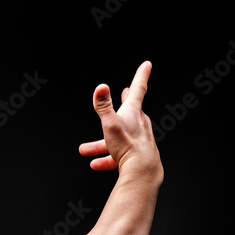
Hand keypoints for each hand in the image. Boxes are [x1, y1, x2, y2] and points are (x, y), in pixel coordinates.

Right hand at [78, 60, 161, 175]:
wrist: (142, 170)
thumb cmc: (128, 144)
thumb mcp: (110, 123)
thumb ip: (104, 106)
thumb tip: (101, 87)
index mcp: (133, 112)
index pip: (138, 89)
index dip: (141, 75)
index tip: (147, 64)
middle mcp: (138, 123)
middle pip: (130, 110)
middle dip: (124, 102)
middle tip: (124, 93)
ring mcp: (138, 138)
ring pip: (116, 137)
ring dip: (100, 144)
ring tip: (86, 150)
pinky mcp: (135, 154)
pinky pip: (117, 154)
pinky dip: (106, 158)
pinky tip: (96, 164)